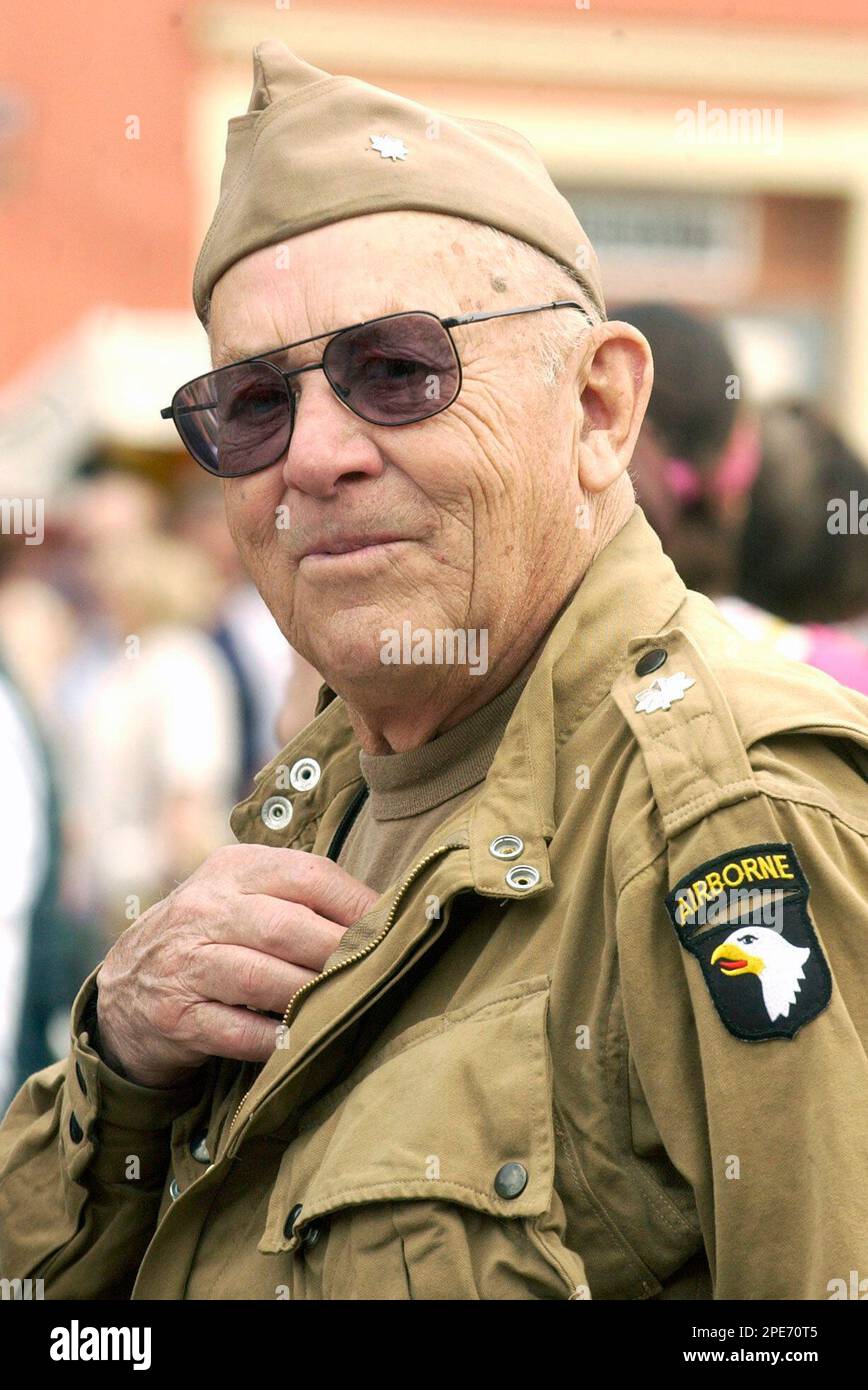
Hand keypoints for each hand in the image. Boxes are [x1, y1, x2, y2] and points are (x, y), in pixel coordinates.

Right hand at [95, 845, 378, 1088]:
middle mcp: (204, 910)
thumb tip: (388, 914)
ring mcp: (185, 964)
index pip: (307, 874)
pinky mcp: (176, 1017)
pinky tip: (303, 1042)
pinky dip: (278, 1040)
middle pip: (289, 928)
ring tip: (347, 1004)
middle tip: (379, 972)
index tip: (393, 927)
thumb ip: (302, 897)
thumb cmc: (212, 937)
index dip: (358, 903)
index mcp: (232, 869)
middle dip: (341, 954)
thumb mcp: (244, 896)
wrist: (126, 990)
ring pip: (266, 979)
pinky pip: (241, 1032)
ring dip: (313, 997)